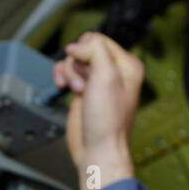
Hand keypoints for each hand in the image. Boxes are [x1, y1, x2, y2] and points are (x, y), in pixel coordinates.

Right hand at [51, 32, 144, 189]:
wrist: (97, 150)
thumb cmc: (107, 121)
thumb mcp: (106, 76)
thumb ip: (94, 50)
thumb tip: (76, 46)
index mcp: (127, 64)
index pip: (99, 39)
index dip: (86, 52)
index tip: (86, 69)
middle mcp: (113, 71)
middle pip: (83, 49)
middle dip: (77, 65)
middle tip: (83, 86)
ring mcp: (97, 81)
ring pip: (73, 60)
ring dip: (69, 73)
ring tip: (76, 91)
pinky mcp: (83, 90)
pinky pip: (67, 72)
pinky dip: (62, 76)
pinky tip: (63, 86)